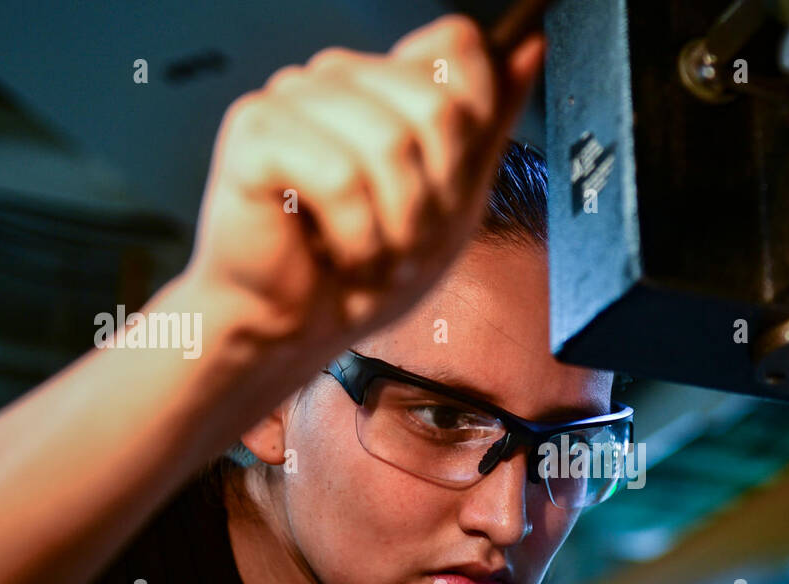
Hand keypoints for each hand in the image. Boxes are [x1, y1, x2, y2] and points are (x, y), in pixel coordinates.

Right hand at [180, 14, 543, 370]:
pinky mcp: (255, 134)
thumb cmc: (360, 269)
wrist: (292, 329)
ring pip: (389, 144)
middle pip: (435, 104)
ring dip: (397, 228)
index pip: (457, 48)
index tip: (444, 193)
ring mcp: (290, 98)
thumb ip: (488, 127)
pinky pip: (340, 177)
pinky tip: (337, 257)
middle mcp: (335, 76)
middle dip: (436, 198)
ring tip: (373, 258)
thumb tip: (532, 49)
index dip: (470, 134)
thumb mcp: (451, 203)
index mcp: (382, 82)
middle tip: (406, 243)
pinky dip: (355, 237)